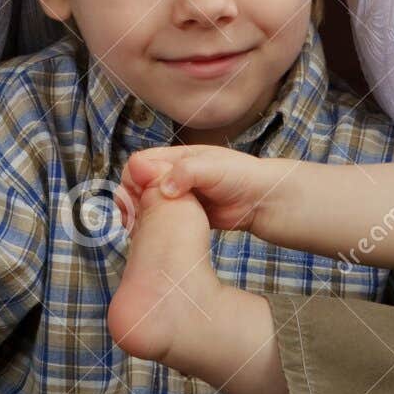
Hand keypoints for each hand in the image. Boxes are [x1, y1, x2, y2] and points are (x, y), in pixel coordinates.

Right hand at [123, 145, 283, 233]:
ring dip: (140, 214)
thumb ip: (187, 173)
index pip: (140, 163)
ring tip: (143, 226)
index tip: (140, 193)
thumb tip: (163, 188)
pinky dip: (152, 226)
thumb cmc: (240, 175)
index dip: (135, 177)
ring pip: (145, 204)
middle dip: (133, 198)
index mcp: (177, 157)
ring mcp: (176, 196)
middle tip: (138, 214)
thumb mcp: (212, 168)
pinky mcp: (181, 216)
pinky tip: (153, 235)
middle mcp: (173, 175)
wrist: (260, 200)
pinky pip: (158, 220)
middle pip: (137, 184)